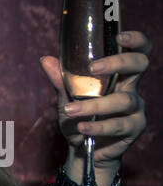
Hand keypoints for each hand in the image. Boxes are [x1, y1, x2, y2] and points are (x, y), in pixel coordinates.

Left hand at [40, 29, 150, 164]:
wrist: (82, 149)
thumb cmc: (79, 118)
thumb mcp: (67, 98)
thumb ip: (61, 80)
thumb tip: (46, 59)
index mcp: (118, 75)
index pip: (137, 52)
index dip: (136, 41)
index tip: (120, 36)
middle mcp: (130, 88)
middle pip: (140, 65)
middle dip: (119, 62)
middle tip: (93, 68)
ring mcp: (135, 108)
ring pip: (124, 100)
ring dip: (95, 105)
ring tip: (71, 110)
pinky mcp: (133, 128)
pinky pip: (118, 125)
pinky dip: (97, 126)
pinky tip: (82, 127)